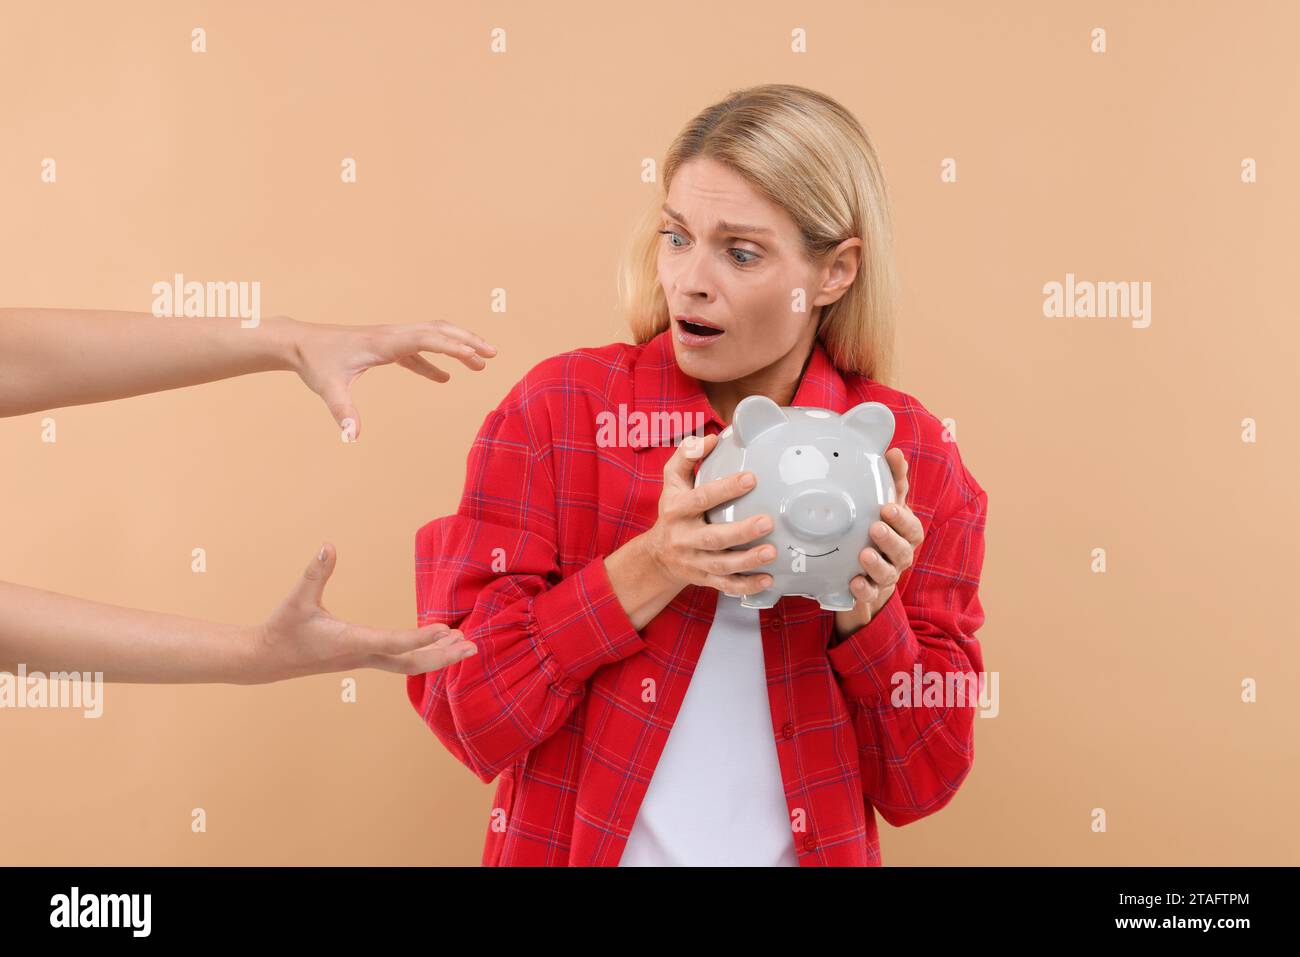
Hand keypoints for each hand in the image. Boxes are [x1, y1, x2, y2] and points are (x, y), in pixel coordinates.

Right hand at [251, 543, 476, 682]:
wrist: (266, 660)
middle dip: (443, 656)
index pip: (395, 642)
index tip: (446, 628)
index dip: (421, 637)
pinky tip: (436, 645)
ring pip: (409, 665)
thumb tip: (328, 545)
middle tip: (472, 645)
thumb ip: (315, 572)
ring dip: (437, 656)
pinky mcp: (362, 659)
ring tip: (464, 646)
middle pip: (412, 664)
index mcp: (352, 641)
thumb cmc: (283, 628)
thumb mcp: (298, 598)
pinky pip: (400, 661)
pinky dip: (422, 654)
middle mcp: (363, 655)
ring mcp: (364, 660)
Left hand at [285, 318, 496, 439]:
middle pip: (439, 330)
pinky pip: (418, 350)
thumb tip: (353, 437)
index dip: (454, 348)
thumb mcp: (330, 389)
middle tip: (493, 354)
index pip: (428, 339)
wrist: (299, 343)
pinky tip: (444, 378)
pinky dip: (435, 361)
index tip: (477, 357)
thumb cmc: (315, 363)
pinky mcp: (386, 346)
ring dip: (457, 345)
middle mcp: (392, 335)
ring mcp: (391, 339)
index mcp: (384, 342)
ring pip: (433, 335)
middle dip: (467, 340)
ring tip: (481, 361)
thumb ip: (343, 412)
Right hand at [641, 433, 776, 597]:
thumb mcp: (672, 481)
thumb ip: (687, 456)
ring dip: (748, 560)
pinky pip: (725, 585)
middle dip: (741, 532)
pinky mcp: (704, 579)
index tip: (751, 479)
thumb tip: (710, 439)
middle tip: (768, 521)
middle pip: (713, 537)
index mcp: (676, 510)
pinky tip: (768, 580)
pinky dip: (746, 585)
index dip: (725, 489)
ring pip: (721, 565)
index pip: (701, 498)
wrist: (657, 555)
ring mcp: (694, 561)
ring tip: (772, 551)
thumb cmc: (673, 511)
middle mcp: (684, 537)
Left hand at [832, 447, 923, 637]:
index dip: (902, 518)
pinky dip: (862, 589)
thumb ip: (893, 481)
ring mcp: (886, 575)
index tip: (887, 508)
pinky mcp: (870, 591)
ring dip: (877, 564)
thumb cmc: (880, 527)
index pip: (911, 527)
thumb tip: (895, 451)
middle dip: (890, 540)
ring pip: (888, 574)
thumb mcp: (887, 503)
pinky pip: (869, 594)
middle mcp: (900, 555)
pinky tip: (853, 581)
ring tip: (864, 554)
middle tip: (875, 528)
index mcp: (906, 533)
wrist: (866, 565)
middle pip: (903, 551)